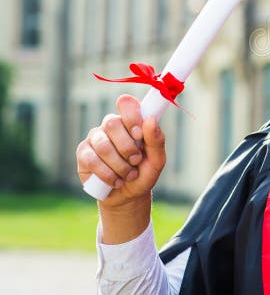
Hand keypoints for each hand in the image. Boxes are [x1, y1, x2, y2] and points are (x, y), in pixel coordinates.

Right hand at [76, 94, 166, 208]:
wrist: (128, 195)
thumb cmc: (144, 173)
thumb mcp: (157, 159)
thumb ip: (156, 140)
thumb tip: (150, 120)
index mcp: (131, 121)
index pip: (126, 104)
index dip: (131, 116)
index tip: (139, 134)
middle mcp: (111, 126)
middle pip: (112, 124)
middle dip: (127, 147)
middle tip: (136, 161)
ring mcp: (95, 138)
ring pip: (103, 145)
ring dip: (119, 164)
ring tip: (129, 175)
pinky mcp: (83, 154)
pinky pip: (91, 159)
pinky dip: (107, 174)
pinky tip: (116, 181)